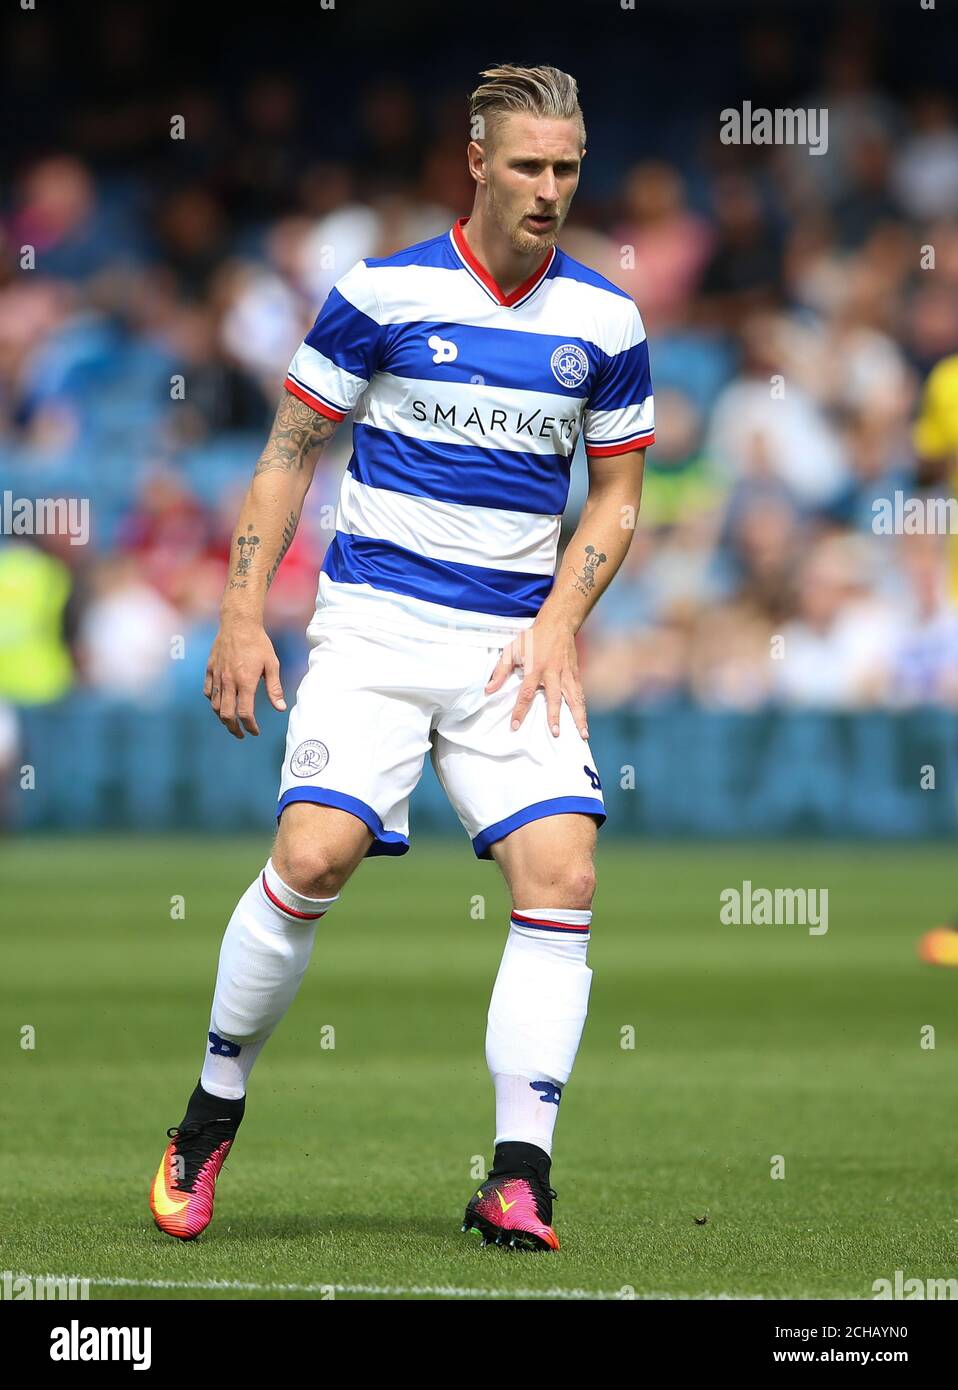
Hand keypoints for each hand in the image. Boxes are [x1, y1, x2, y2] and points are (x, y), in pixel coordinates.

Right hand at [204, 618, 285, 738]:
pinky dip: (214, 702)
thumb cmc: (259, 643)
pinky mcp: (210, 669)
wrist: (238, 623)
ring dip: (223, 718)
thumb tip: (280, 708)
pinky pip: (208, 691)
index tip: (255, 731)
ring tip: (231, 722)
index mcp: (245, 681)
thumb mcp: (272, 664)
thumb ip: (274, 688)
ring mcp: (217, 676)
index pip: (245, 713)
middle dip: (234, 728)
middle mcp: (229, 681)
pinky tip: (221, 703)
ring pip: (215, 705)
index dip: (250, 727)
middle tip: (241, 734)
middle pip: (226, 715)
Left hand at [484, 618, 588, 739]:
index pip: (526, 693)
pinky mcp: (575, 674)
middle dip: (554, 716)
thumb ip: (501, 670)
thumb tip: (489, 689)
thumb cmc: (532, 639)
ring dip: (578, 717)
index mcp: (535, 667)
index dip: (520, 710)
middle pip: (554, 697)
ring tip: (583, 735)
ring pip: (574, 698)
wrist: (557, 624)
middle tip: (555, 733)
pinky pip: (580, 694)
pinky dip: (583, 709)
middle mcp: (553, 672)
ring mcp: (566, 674)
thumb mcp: (512, 650)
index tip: (515, 726)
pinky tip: (584, 724)